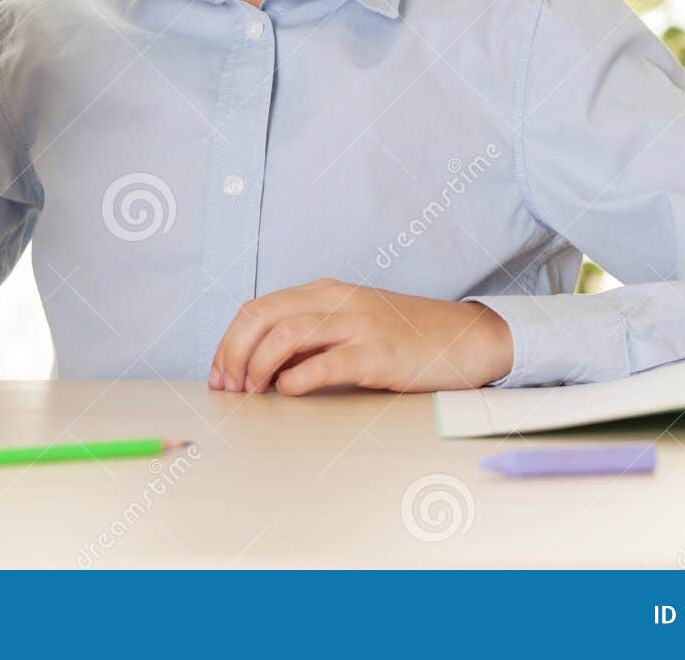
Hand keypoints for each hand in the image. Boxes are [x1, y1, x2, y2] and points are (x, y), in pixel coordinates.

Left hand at [208, 277, 513, 395]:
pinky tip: (291, 392)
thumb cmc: (404, 338)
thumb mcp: (350, 326)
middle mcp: (337, 301)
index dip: (228, 341)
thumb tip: (258, 366)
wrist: (465, 339)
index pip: (258, 307)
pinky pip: (326, 364)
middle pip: (262, 316)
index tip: (219, 374)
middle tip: (228, 387)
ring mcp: (359, 325)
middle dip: (233, 352)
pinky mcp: (379, 354)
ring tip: (254, 392)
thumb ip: (309, 339)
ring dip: (258, 367)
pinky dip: (297, 380)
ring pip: (286, 335)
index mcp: (325, 292)